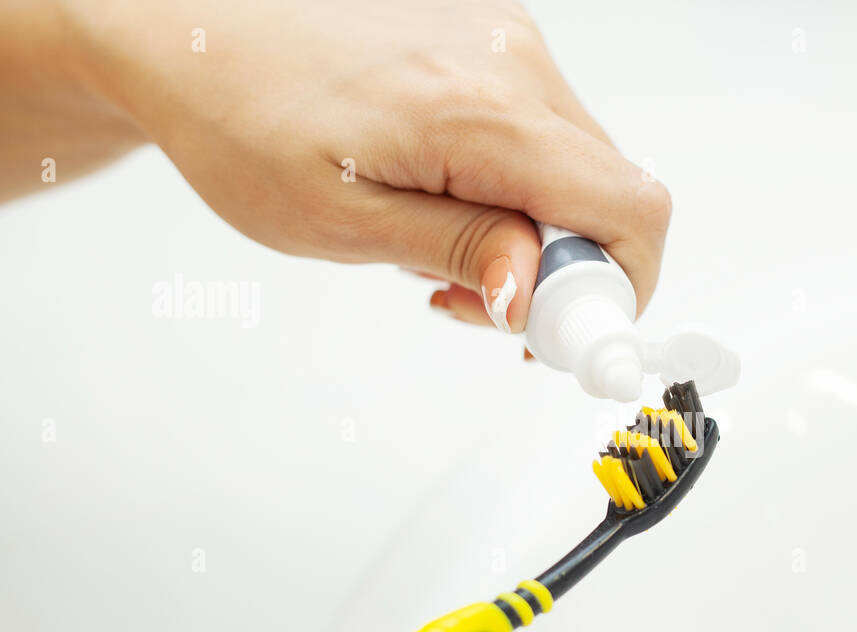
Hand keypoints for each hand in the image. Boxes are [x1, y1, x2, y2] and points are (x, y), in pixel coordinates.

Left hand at [59, 0, 671, 330]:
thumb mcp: (335, 218)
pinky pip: (546, 129)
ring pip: (579, 167)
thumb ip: (453, 248)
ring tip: (443, 242)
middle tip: (488, 303)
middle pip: (612, 195)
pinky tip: (445, 191)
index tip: (563, 338)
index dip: (619, 293)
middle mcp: (512, 60)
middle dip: (567, 270)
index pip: (630, 212)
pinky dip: (517, 180)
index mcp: (480, 111)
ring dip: (538, 227)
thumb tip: (533, 286)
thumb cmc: (236, 111)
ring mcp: (509, 39)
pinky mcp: (496, 34)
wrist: (188, 21)